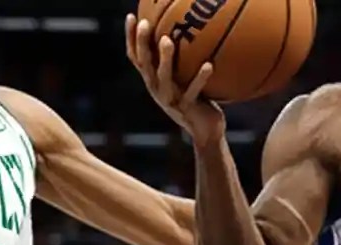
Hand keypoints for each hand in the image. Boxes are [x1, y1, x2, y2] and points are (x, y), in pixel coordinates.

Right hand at [125, 14, 224, 144]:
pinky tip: (209, 65)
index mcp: (153, 81)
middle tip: (146, 24)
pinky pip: (194, 90)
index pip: (136, 57)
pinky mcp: (187, 108)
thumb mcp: (183, 80)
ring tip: (168, 40)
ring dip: (165, 58)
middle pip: (145, 64)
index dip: (131, 38)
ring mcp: (171, 99)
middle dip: (143, 43)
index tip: (132, 16)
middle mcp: (157, 89)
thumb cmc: (197, 101)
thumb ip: (180, 62)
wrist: (205, 132)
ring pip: (164, 77)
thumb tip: (188, 33)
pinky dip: (201, 78)